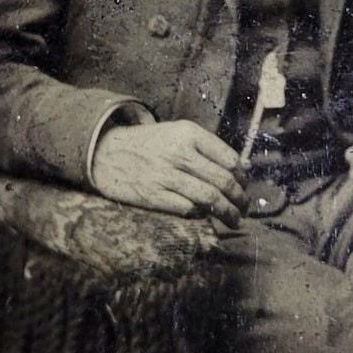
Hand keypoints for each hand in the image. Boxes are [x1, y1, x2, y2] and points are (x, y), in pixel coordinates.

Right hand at [91, 120, 247, 226]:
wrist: (107, 152)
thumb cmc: (150, 144)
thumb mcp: (177, 133)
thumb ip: (207, 147)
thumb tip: (240, 170)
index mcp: (189, 134)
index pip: (230, 159)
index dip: (242, 177)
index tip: (244, 186)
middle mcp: (179, 153)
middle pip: (223, 181)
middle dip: (240, 199)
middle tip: (245, 208)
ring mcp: (166, 176)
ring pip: (210, 199)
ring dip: (228, 213)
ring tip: (234, 219)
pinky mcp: (154, 196)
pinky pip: (188, 210)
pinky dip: (201, 215)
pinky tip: (205, 216)